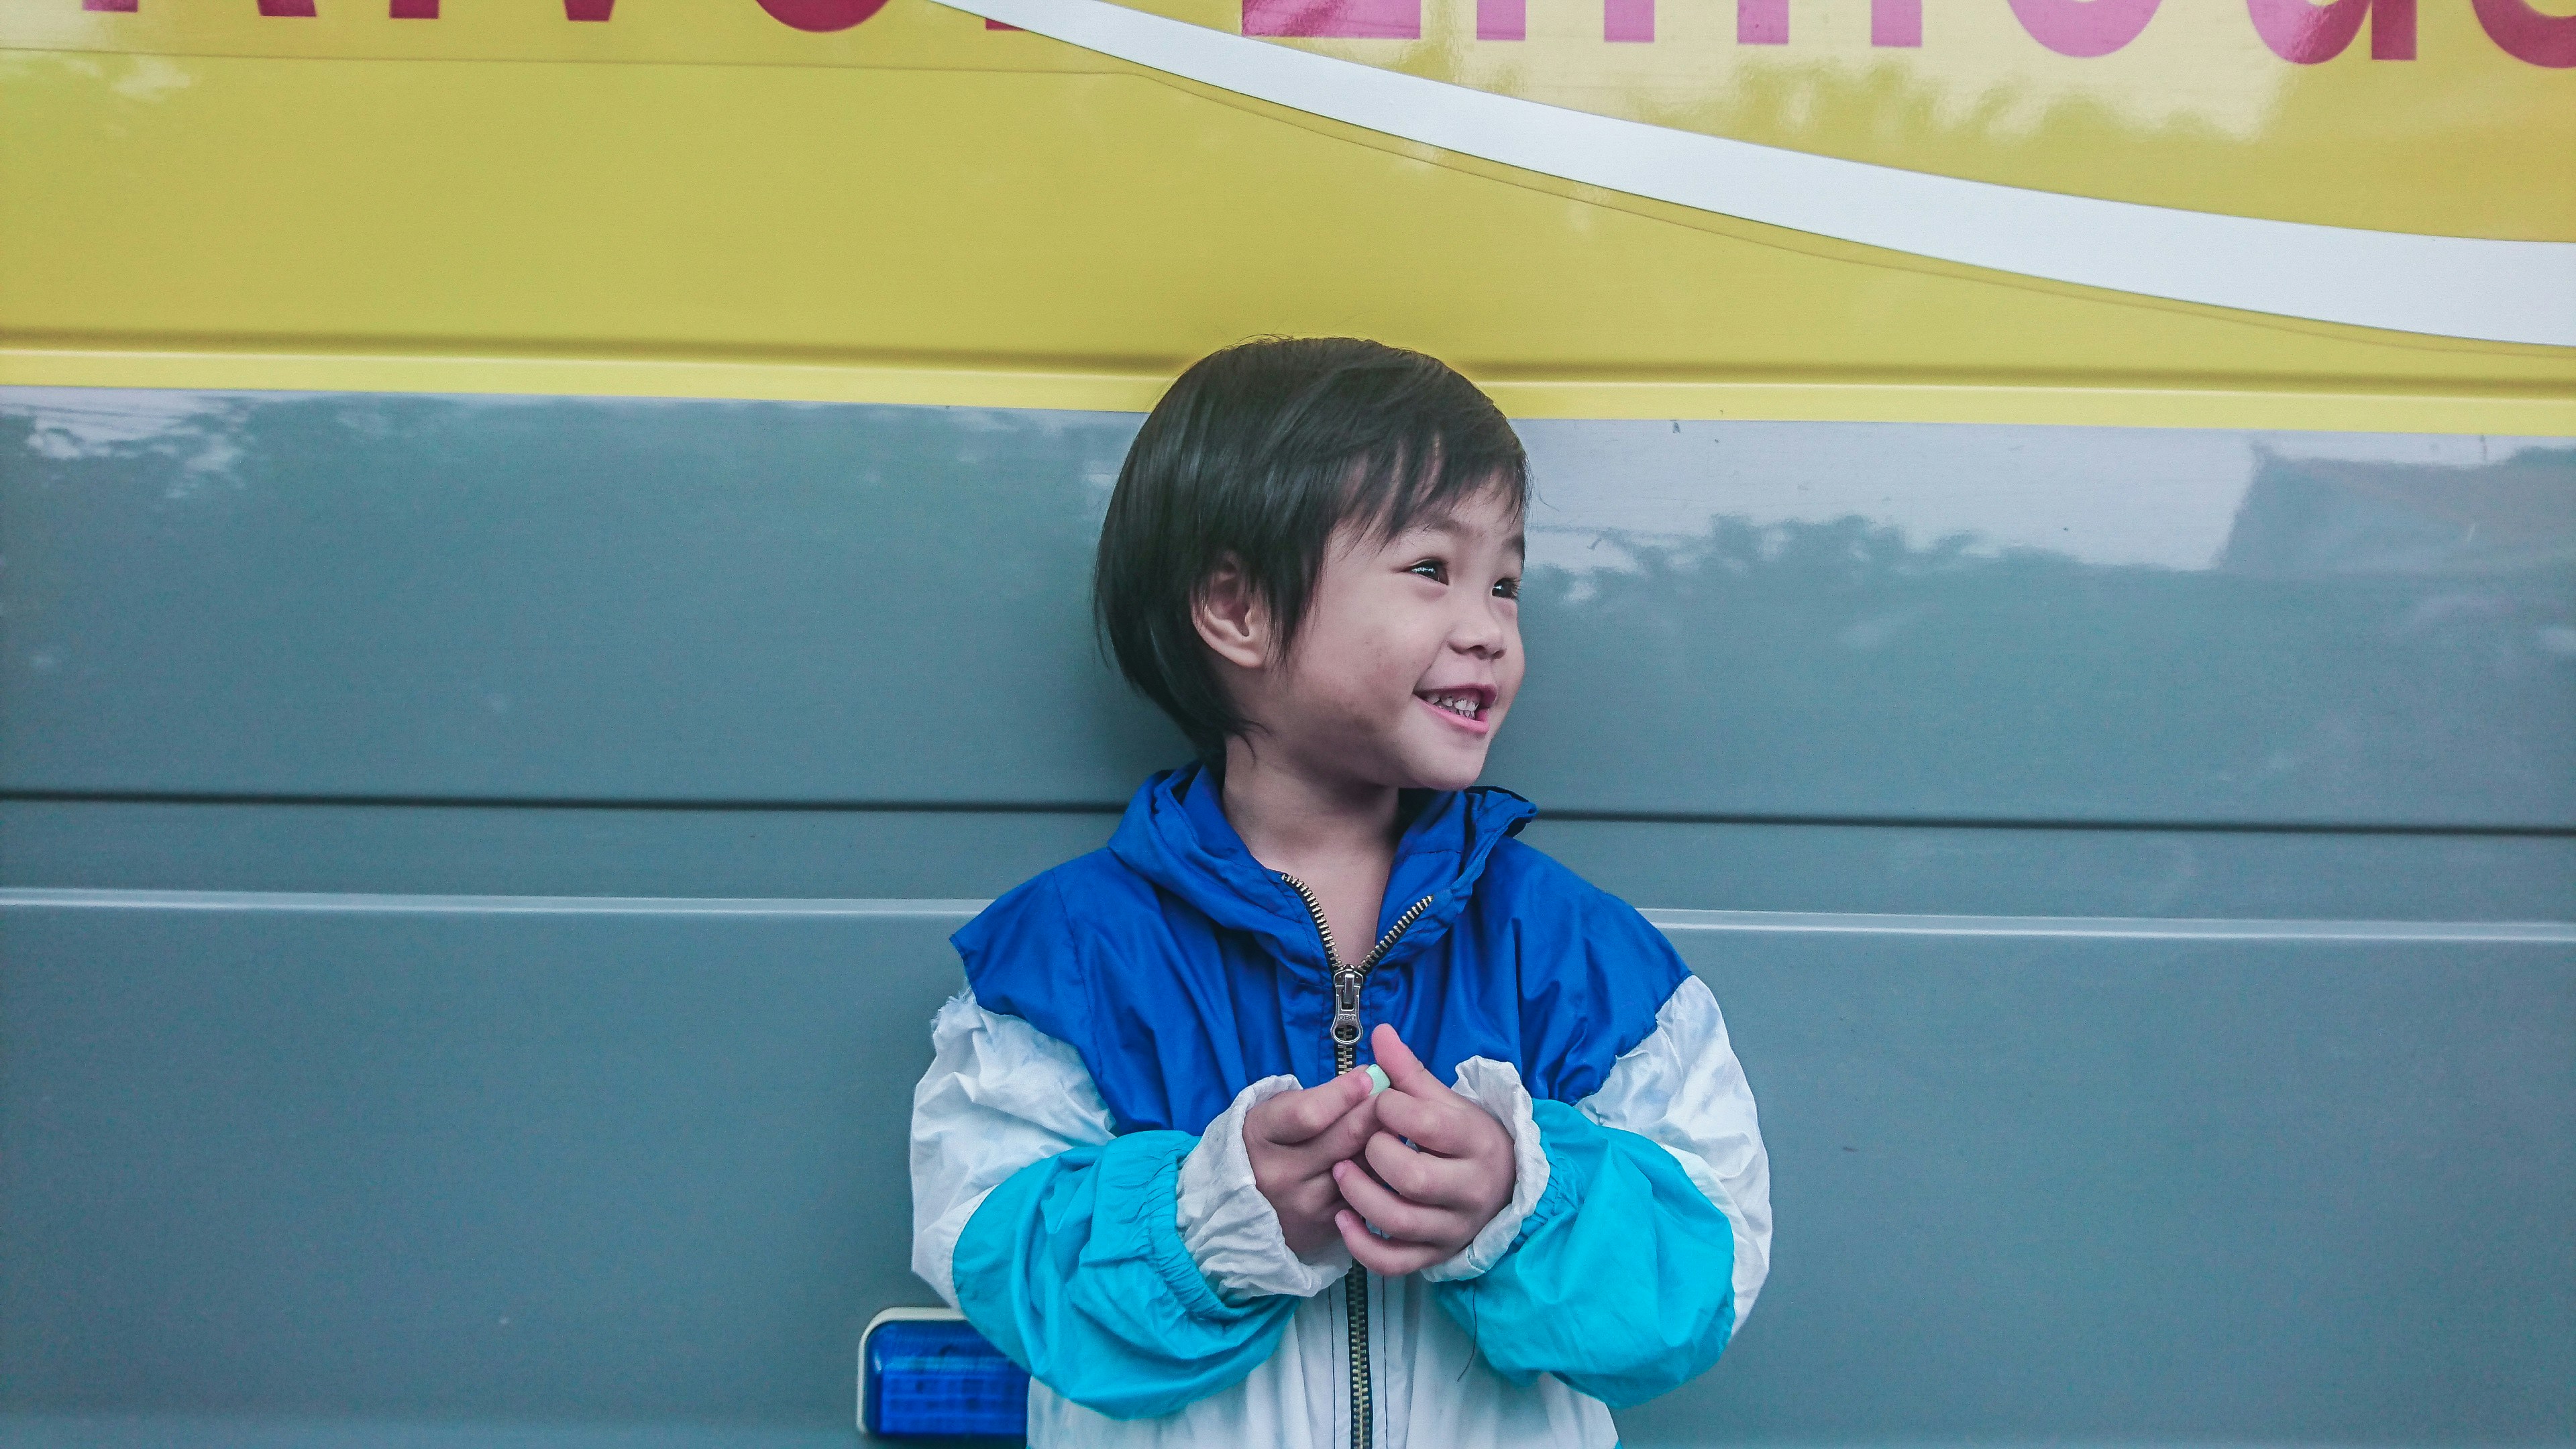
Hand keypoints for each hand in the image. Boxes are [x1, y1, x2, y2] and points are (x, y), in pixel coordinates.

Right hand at [1245, 1067, 1380, 1255]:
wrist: (1251, 1198)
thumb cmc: (1274, 1139)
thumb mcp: (1281, 1109)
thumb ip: (1321, 1094)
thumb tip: (1372, 1077)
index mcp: (1261, 1134)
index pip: (1308, 1114)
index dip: (1343, 1094)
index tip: (1368, 1076)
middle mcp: (1280, 1174)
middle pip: (1345, 1138)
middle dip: (1377, 1111)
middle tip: (1398, 1094)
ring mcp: (1305, 1204)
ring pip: (1365, 1165)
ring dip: (1385, 1142)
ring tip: (1395, 1124)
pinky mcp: (1328, 1225)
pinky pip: (1368, 1191)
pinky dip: (1381, 1172)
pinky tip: (1388, 1159)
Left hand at [1331, 1025, 1515, 1274]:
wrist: (1503, 1187)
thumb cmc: (1465, 1138)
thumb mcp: (1445, 1102)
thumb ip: (1409, 1071)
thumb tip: (1381, 1033)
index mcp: (1477, 1142)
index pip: (1427, 1125)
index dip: (1391, 1110)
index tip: (1381, 1105)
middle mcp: (1471, 1190)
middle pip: (1412, 1178)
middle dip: (1375, 1155)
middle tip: (1361, 1141)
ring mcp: (1453, 1227)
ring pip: (1399, 1222)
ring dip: (1360, 1197)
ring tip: (1341, 1172)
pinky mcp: (1434, 1255)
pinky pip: (1394, 1262)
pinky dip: (1362, 1247)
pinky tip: (1342, 1220)